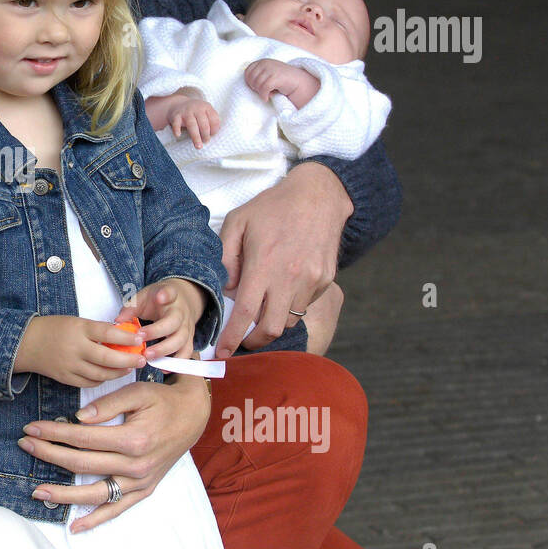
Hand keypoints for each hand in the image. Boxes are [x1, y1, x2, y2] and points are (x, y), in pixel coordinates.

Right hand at [14, 315, 146, 387]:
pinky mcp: (66, 378)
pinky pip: (89, 382)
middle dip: (128, 361)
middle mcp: (75, 348)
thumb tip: (123, 336)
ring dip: (118, 373)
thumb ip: (97, 330)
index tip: (140, 338)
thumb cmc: (54, 328)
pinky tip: (108, 374)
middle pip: (107, 359)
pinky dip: (102, 379)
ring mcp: (70, 365)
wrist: (26, 343)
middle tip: (141, 359)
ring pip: (101, 374)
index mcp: (78, 329)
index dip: (126, 337)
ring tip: (128, 368)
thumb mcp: (76, 322)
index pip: (107, 333)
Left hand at [19, 374, 211, 532]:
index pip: (83, 438)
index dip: (54, 433)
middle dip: (49, 454)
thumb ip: (108, 404)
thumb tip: (78, 418)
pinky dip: (95, 520)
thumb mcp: (138, 392)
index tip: (32, 428)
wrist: (192, 417)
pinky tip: (74, 527)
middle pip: (82, 464)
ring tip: (37, 491)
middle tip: (25, 445)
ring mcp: (140, 483)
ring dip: (63, 494)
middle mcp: (136, 466)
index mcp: (134, 439)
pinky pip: (117, 510)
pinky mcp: (143, 491)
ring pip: (95, 494)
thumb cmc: (162, 401)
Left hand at [130, 277, 205, 360]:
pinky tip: (163, 368)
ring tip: (148, 357)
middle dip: (157, 332)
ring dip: (165, 351)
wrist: (181, 301)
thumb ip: (131, 307)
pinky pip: (186, 352)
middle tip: (140, 340)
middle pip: (174, 323)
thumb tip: (118, 321)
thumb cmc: (158, 299)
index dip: (166, 294)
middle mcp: (181, 312)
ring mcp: (187, 327)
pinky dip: (176, 362)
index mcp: (170, 296)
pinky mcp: (188, 340)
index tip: (160, 297)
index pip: (171, 292)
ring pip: (181, 341)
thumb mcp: (143, 297)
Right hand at [145, 89, 220, 147]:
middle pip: (203, 123)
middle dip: (206, 134)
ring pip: (192, 125)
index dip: (214, 129)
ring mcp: (186, 112)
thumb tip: (214, 134)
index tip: (212, 135)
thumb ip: (211, 120)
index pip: (214, 119)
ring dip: (195, 136)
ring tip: (198, 146)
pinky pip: (176, 123)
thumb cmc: (195, 112)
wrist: (178, 104)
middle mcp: (197, 108)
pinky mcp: (176, 116)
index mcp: (206, 107)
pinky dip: (176, 129)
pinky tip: (178, 135)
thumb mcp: (205, 112)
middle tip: (206, 142)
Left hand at [216, 162, 351, 357]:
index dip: (232, 337)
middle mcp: (290, 277)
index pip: (246, 312)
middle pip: (271, 328)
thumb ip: (225, 257)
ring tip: (263, 309)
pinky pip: (305, 305)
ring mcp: (312, 280)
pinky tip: (284, 288)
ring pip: (290, 320)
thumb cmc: (272, 207)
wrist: (319, 195)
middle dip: (254, 341)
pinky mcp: (326, 280)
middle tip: (242, 339)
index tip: (221, 353)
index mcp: (264, 264)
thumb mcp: (237, 222)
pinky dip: (291, 306)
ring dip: (273, 322)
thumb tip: (227, 290)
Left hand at [244, 59, 319, 107]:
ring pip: (257, 85)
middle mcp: (265, 63)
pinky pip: (263, 89)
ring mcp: (271, 69)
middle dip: (256, 88)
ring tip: (269, 92)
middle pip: (250, 80)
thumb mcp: (267, 74)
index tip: (258, 87)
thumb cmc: (280, 81)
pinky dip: (264, 96)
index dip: (250, 82)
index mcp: (261, 62)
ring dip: (262, 92)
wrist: (298, 82)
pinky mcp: (276, 77)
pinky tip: (269, 97)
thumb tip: (241, 84)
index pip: (247, 72)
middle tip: (265, 90)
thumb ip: (256, 75)